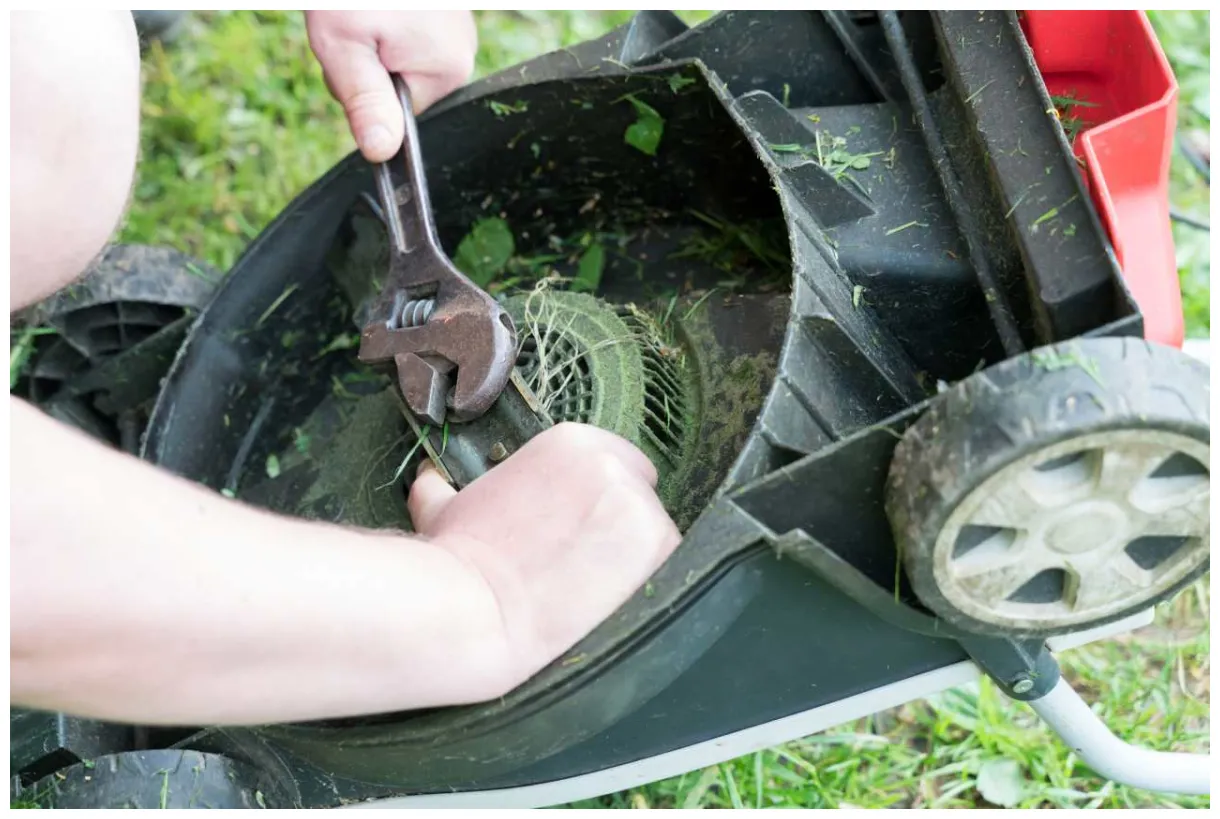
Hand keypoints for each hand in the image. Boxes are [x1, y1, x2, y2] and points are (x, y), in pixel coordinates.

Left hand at [306, 11, 476, 161]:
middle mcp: (462, 53)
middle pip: (401, 89)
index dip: (364, 94)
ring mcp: (456, 31)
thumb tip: (383, 154)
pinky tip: (374, 8)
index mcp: (446, 69)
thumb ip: (365, 103)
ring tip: (361, 13)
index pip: (399, 116)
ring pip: (400, 62)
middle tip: (352, 29)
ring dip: (372, 45)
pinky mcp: (445, 15)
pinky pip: (408, 39)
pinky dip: (383, 26)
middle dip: (367, 67)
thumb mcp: (346, 46)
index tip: (352, 57)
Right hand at [408, 423, 681, 689]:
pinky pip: (671, 562)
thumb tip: (429, 481)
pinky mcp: (656, 545)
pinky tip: (616, 599)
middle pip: (640, 493)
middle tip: (589, 560)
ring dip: (636, 556)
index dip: (599, 498)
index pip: (613, 462)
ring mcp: (639, 503)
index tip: (582, 528)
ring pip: (656, 529)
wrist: (476, 607)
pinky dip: (651, 581)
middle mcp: (612, 464)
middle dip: (620, 523)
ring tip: (598, 587)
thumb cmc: (457, 555)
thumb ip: (447, 486)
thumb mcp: (446, 507)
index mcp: (570, 443)